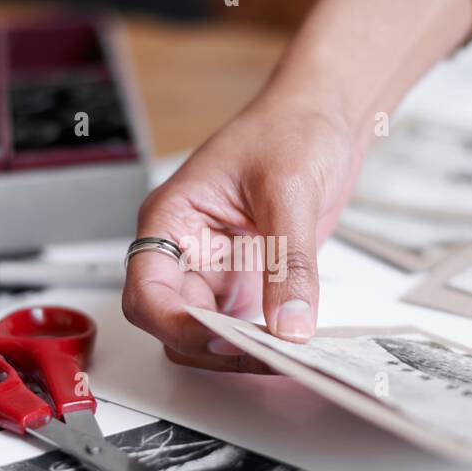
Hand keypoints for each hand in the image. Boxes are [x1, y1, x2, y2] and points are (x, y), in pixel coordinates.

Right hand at [122, 94, 362, 370]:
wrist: (324, 117)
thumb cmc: (290, 128)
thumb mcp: (290, 190)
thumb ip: (290, 262)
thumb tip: (290, 323)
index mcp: (172, 219)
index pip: (148, 292)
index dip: (178, 324)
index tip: (224, 335)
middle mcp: (186, 249)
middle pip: (171, 324)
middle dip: (212, 346)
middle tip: (266, 353)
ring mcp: (215, 268)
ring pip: (204, 334)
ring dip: (238, 351)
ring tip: (286, 352)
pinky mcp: (246, 278)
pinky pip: (243, 324)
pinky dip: (264, 340)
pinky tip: (295, 339)